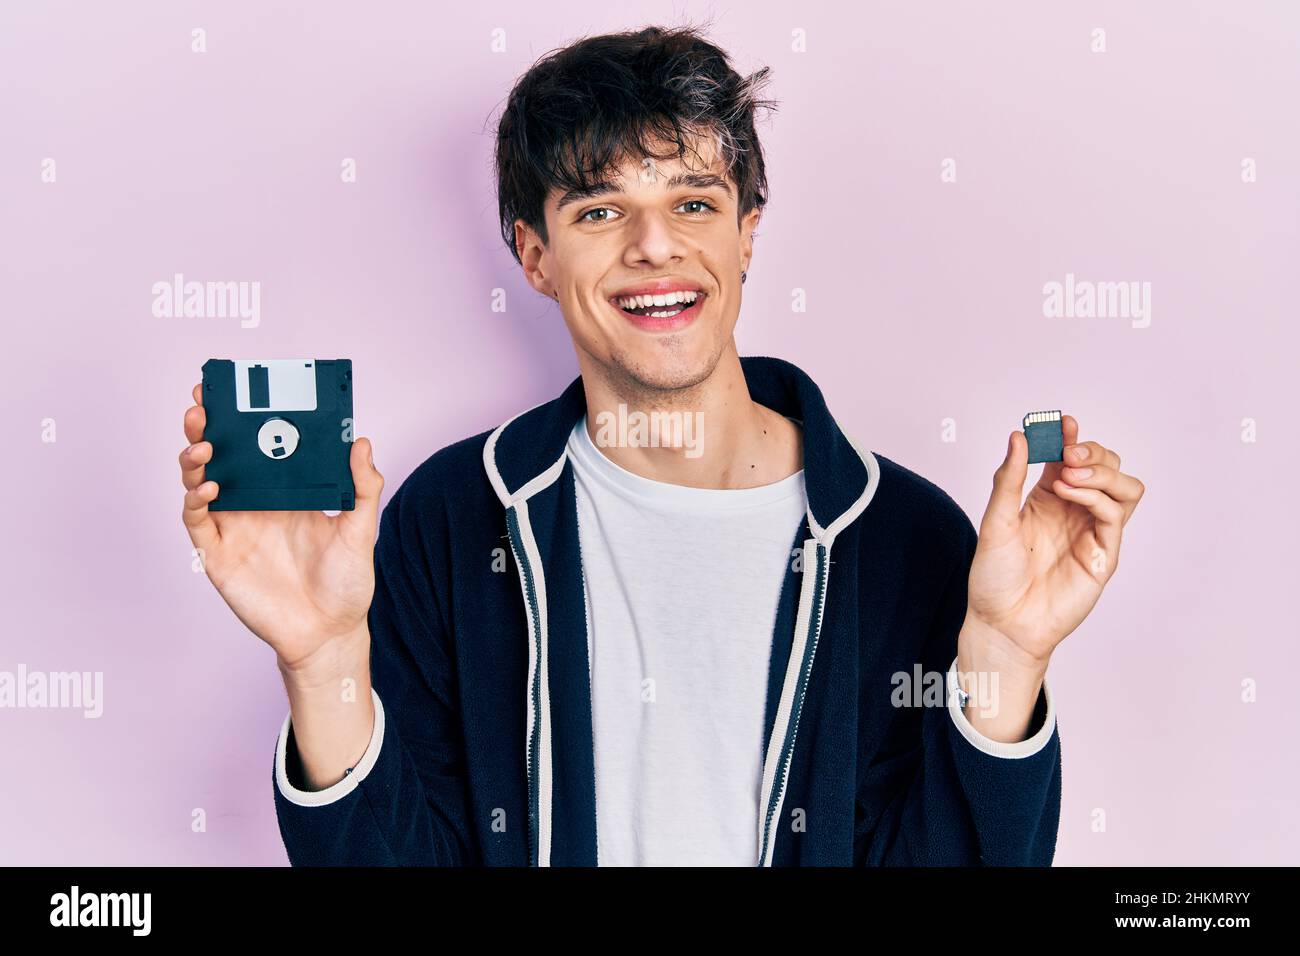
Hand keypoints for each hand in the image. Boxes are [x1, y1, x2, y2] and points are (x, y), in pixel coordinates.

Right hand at [179, 383, 384, 673]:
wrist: (329, 634)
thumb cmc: (347, 582)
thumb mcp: (362, 530)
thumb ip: (363, 488)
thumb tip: (360, 440)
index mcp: (285, 491)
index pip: (257, 445)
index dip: (241, 417)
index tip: (232, 389)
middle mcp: (254, 503)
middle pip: (221, 455)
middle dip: (207, 426)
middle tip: (203, 402)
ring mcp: (233, 527)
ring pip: (199, 481)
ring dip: (194, 458)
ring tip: (203, 443)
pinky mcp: (218, 554)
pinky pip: (197, 521)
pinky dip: (196, 500)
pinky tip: (208, 487)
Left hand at [965, 414, 1144, 671]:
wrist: (1002, 622)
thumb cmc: (994, 578)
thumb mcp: (995, 521)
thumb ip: (1009, 480)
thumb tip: (1019, 437)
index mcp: (1048, 498)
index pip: (1071, 457)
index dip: (1070, 437)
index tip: (1062, 422)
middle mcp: (1075, 511)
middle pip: (1107, 466)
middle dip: (1092, 451)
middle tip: (1067, 453)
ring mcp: (1092, 531)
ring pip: (1125, 486)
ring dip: (1102, 471)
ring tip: (1070, 473)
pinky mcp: (1103, 554)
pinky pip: (1116, 514)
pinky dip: (1097, 495)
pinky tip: (1070, 493)